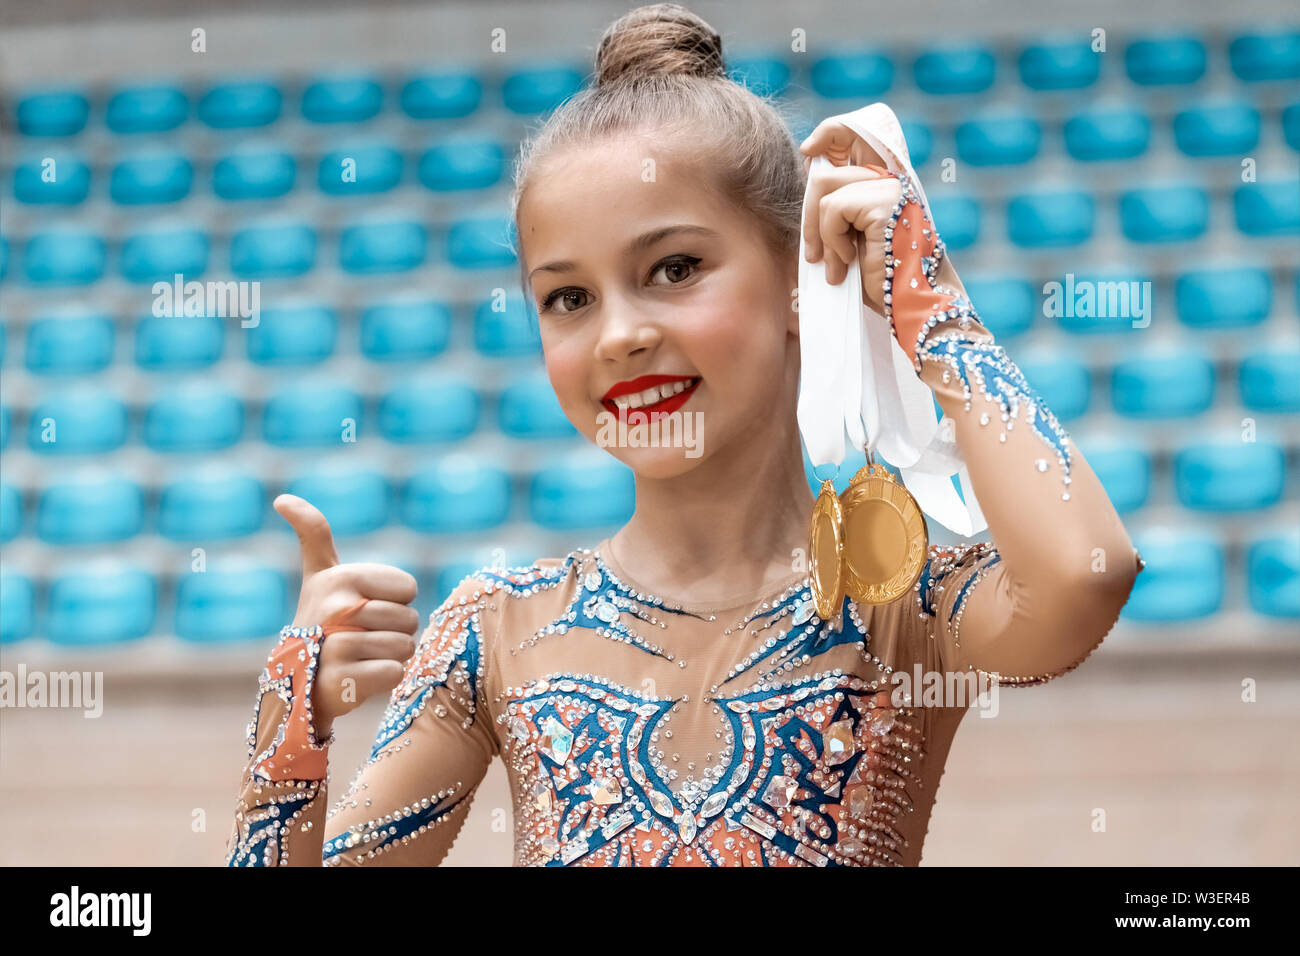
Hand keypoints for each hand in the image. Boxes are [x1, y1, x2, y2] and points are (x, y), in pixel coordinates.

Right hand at [274, 493, 419, 736]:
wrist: (298, 685)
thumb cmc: (322, 624)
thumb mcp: (318, 575)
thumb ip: (312, 533)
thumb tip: (282, 498)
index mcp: (339, 578)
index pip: (408, 588)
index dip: (395, 602)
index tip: (365, 609)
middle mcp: (335, 609)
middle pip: (409, 619)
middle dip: (396, 632)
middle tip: (364, 639)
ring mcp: (336, 647)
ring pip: (405, 647)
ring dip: (392, 656)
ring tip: (362, 658)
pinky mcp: (342, 682)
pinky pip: (394, 673)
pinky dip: (386, 678)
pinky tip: (361, 677)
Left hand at [799, 119, 901, 312]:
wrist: (910, 305)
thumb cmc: (882, 282)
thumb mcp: (851, 243)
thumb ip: (835, 217)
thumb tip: (806, 202)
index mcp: (883, 186)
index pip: (852, 136)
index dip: (829, 133)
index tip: (808, 149)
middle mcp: (889, 180)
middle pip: (825, 174)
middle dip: (810, 217)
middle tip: (814, 256)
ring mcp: (888, 187)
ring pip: (825, 191)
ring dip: (822, 235)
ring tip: (836, 266)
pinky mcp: (883, 200)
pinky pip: (833, 209)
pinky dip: (833, 239)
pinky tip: (849, 261)